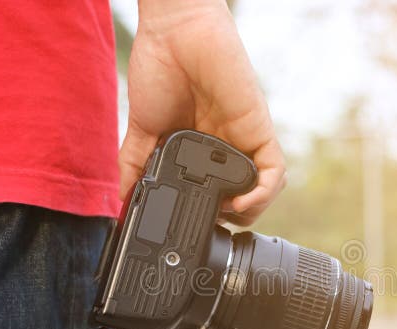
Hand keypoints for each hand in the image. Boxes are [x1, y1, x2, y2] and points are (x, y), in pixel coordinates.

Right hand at [119, 0, 285, 225]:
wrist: (173, 35)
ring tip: (229, 215)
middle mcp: (227, 148)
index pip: (216, 194)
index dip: (211, 215)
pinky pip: (274, 171)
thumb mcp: (141, 128)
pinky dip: (264, 193)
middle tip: (212, 222)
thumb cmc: (158, 70)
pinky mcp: (258, 129)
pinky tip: (243, 203)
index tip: (194, 225)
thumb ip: (134, 163)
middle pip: (246, 197)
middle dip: (233, 219)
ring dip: (253, 210)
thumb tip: (122, 200)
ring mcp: (244, 140)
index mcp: (202, 151)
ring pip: (266, 189)